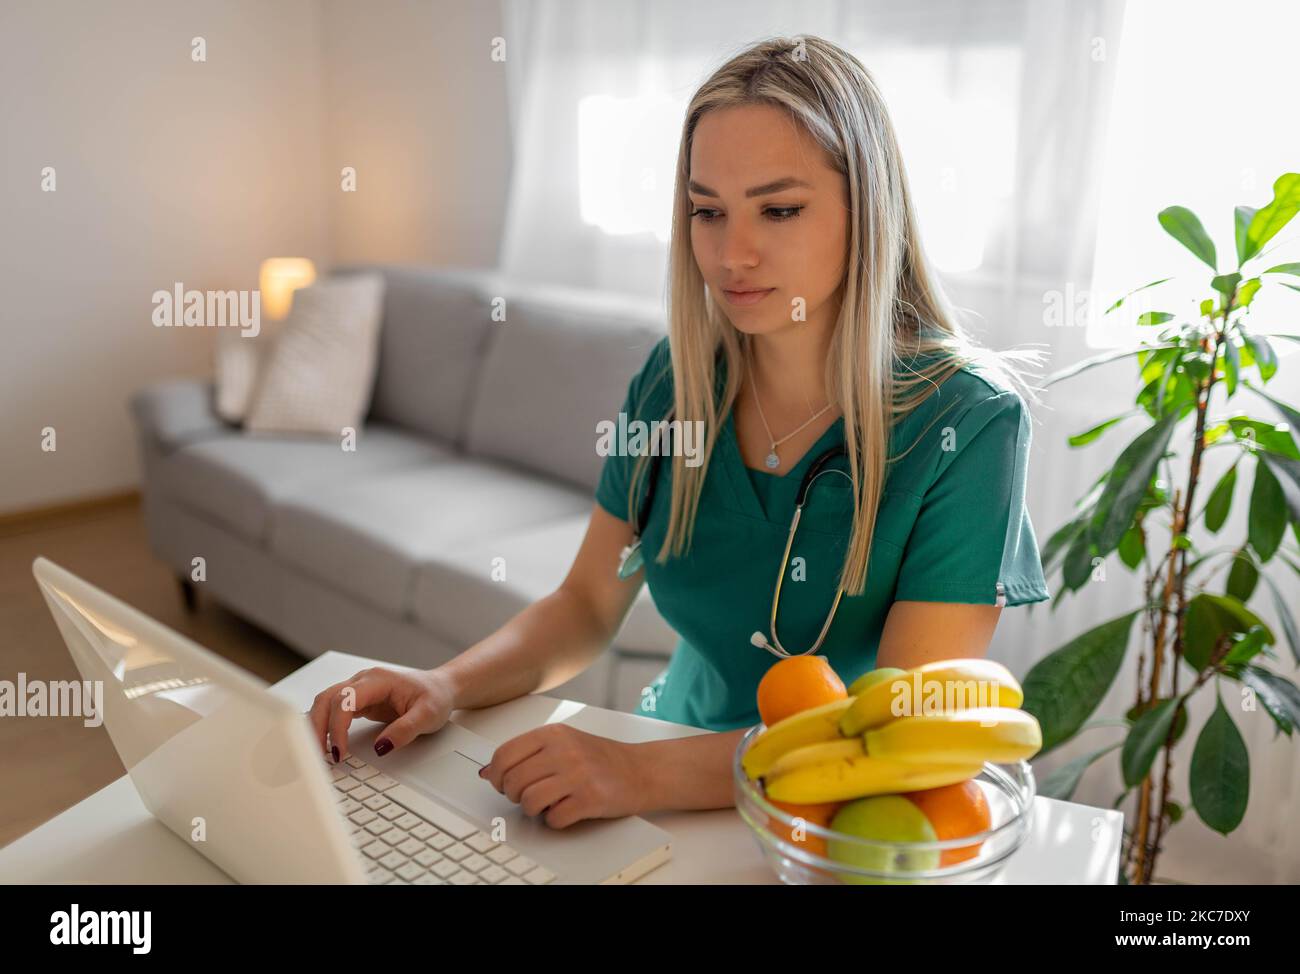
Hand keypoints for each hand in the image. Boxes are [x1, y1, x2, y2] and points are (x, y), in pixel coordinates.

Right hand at [308, 666, 456, 761]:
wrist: (441, 688)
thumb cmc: (435, 696)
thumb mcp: (428, 715)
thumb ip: (405, 731)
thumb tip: (380, 748)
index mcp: (378, 680)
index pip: (345, 700)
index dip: (337, 727)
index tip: (339, 752)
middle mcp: (363, 681)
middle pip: (326, 699)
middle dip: (317, 727)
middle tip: (317, 756)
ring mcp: (359, 690)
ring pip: (325, 703)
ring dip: (317, 727)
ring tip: (317, 753)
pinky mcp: (358, 701)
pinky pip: (333, 711)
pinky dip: (325, 726)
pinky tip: (324, 744)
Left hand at [478, 723, 646, 828]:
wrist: (641, 770)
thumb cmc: (601, 758)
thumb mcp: (563, 743)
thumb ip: (527, 753)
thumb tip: (488, 772)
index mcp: (553, 733)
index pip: (504, 755)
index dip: (497, 776)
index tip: (503, 783)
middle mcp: (564, 750)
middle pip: (513, 781)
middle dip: (516, 795)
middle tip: (529, 795)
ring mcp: (577, 774)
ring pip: (529, 802)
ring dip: (534, 810)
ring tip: (548, 804)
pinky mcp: (590, 798)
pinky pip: (553, 819)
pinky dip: (555, 820)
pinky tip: (566, 810)